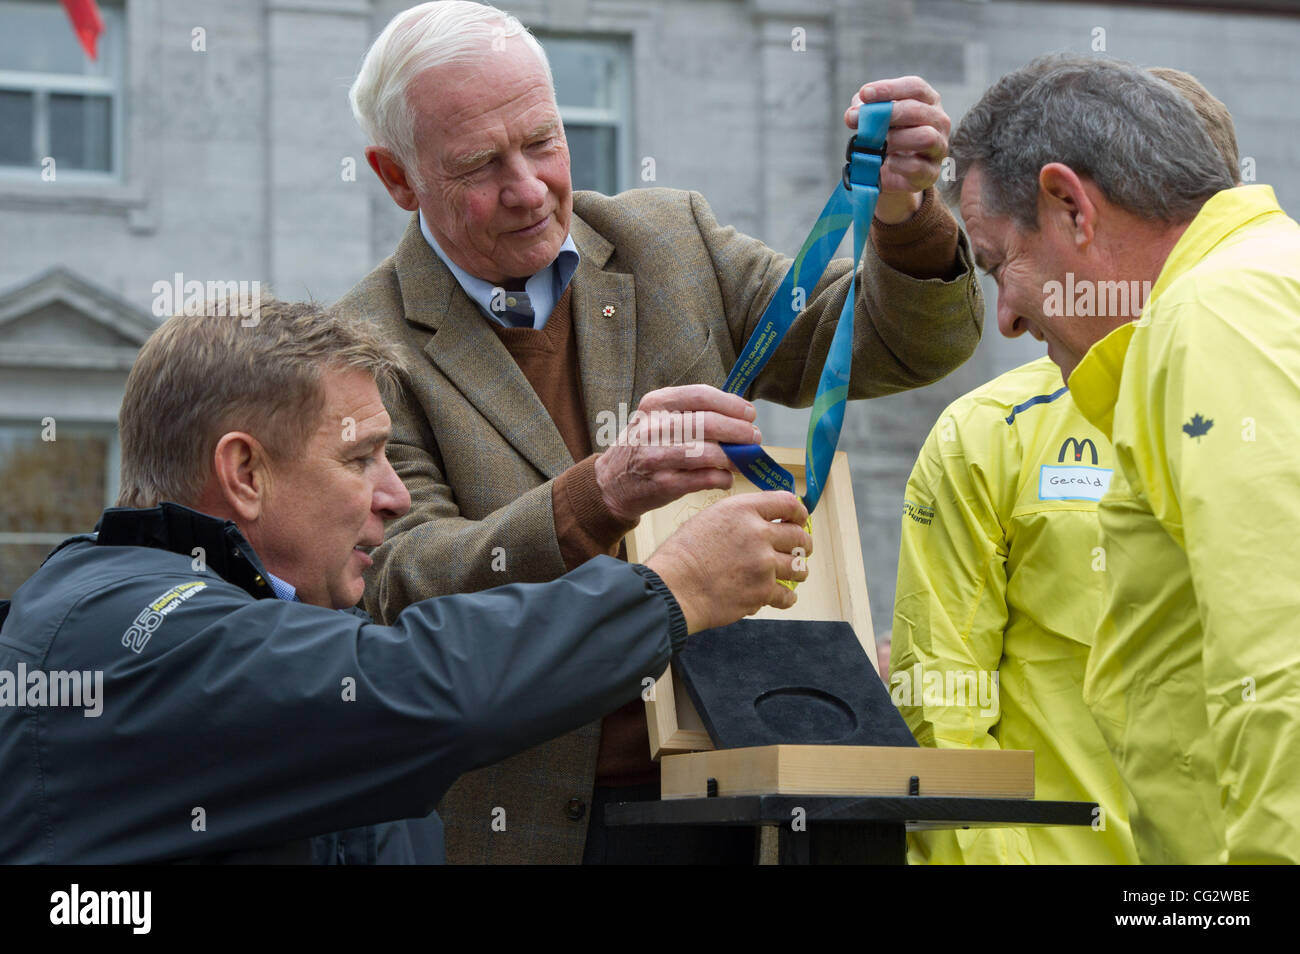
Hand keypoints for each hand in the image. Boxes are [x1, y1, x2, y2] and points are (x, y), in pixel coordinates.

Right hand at [595, 384, 760, 523]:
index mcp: (654, 405)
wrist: (610, 483)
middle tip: (754, 437)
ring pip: (710, 453)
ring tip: (744, 459)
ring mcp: (657, 457)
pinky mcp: (665, 484)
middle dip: (740, 431)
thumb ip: (690, 412)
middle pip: (709, 423)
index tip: (749, 413)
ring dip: (735, 457)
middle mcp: (653, 428)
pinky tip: (726, 477)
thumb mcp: (655, 419)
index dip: (731, 404)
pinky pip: (706, 479)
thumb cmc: (642, 448)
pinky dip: (723, 478)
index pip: (701, 395)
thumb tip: (739, 414)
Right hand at [645, 491, 812, 633]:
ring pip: (799, 568)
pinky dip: (785, 597)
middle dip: (802, 545)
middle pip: (800, 537)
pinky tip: (779, 596)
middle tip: (797, 551)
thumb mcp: (709, 519)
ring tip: (790, 574)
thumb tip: (764, 521)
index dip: (799, 513)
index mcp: (743, 510)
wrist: (672, 588)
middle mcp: (758, 533)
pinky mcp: (762, 592)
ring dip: (796, 572)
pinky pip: (787, 595)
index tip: (800, 521)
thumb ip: (740, 517)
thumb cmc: (682, 555)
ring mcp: (763, 564)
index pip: (789, 503)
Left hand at [844, 75, 951, 223]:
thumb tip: (853, 114)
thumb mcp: (875, 120)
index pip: (915, 87)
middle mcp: (939, 122)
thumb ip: (865, 111)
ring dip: (895, 139)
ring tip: (876, 145)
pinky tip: (886, 163)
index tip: (864, 93)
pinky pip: (917, 166)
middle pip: (917, 110)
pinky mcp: (932, 173)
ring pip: (925, 137)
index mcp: (928, 102)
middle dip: (887, 114)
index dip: (889, 88)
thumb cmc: (885, 139)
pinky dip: (897, 164)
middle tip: (862, 122)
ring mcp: (939, 147)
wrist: (891, 175)